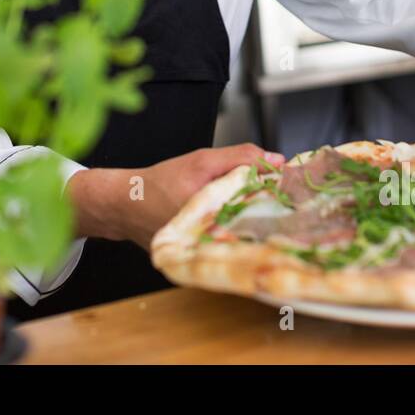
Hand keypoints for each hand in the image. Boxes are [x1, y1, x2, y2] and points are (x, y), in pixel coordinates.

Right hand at [67, 144, 284, 249]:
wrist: (124, 205)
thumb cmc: (160, 182)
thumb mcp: (202, 161)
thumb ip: (240, 158)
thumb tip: (277, 160)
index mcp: (216, 221)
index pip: (262, 211)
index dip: (277, 196)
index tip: (290, 184)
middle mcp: (213, 245)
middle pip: (256, 226)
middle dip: (268, 209)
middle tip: (281, 193)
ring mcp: (207, 254)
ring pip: (243, 234)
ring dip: (253, 217)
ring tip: (263, 203)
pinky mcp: (202, 257)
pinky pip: (228, 239)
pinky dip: (236, 225)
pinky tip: (241, 214)